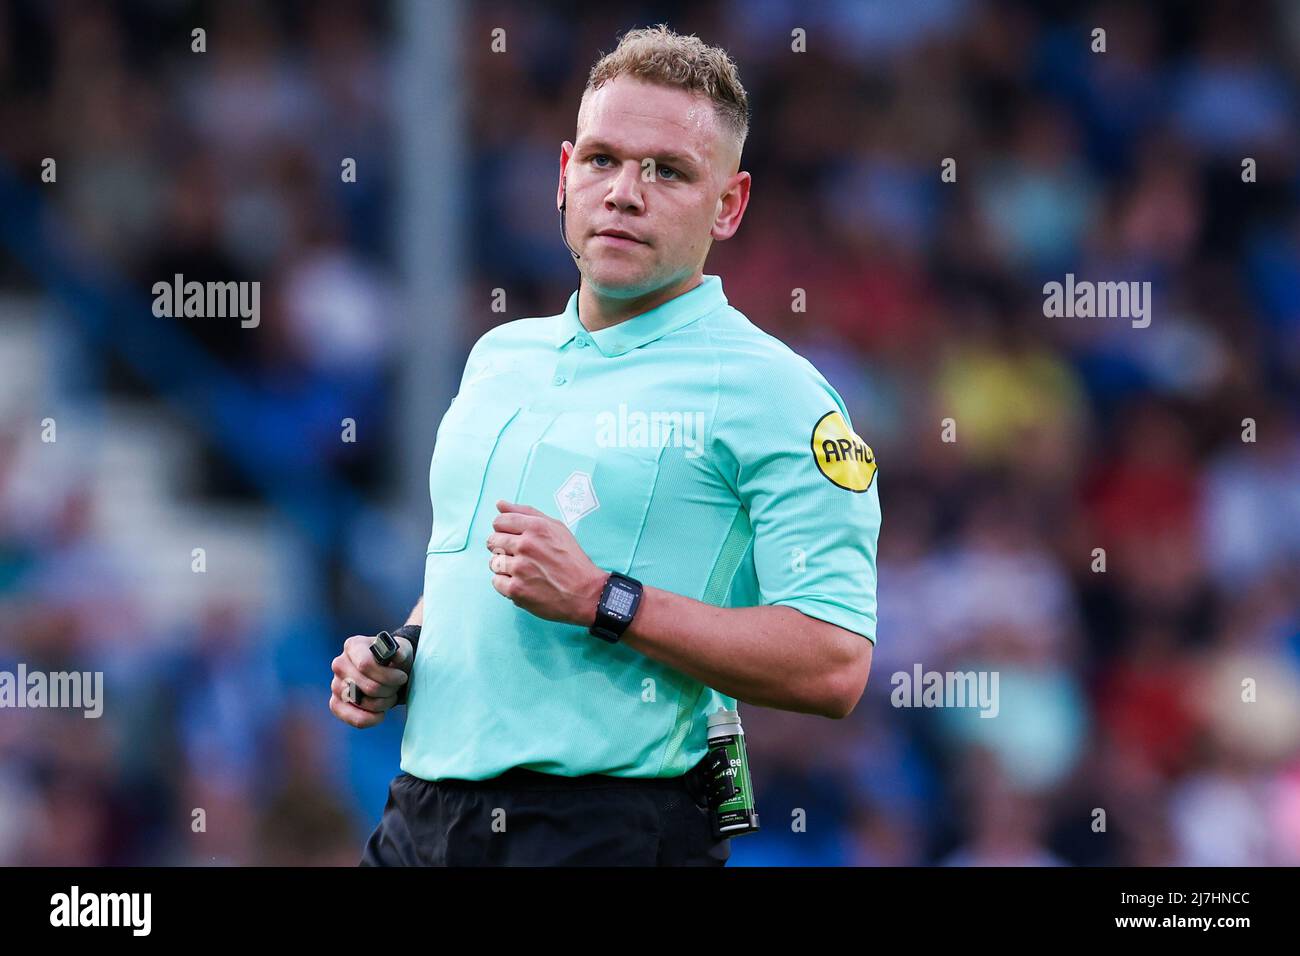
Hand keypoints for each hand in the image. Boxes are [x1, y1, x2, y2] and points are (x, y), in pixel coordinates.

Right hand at [328, 634, 412, 727]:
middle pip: (367, 687)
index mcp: (353, 646)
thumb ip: (401, 651)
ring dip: (383, 703)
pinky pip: (352, 718)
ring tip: (389, 695)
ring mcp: (335, 684)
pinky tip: (380, 714)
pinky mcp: (336, 703)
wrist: (389, 671)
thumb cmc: (395, 660)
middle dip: (389, 690)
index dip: (387, 675)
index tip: (402, 677)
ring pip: (363, 703)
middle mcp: (340, 664)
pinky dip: (370, 719)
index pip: (365, 665)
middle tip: (397, 687)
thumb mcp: (403, 651)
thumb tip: (398, 656)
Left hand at [485, 500, 607, 625]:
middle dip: (502, 548)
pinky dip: (506, 583)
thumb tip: (499, 504)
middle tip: (518, 556)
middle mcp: (525, 545)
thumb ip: (526, 513)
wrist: (585, 593)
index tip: (511, 537)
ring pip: (493, 562)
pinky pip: (496, 582)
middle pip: (492, 541)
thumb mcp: (556, 528)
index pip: (499, 521)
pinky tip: (521, 582)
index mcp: (535, 527)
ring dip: (504, 567)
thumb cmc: (572, 560)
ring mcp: (519, 568)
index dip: (503, 529)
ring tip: (522, 571)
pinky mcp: (516, 589)